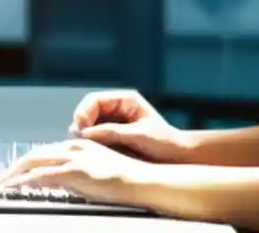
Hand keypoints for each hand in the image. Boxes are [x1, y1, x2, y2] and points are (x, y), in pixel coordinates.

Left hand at [0, 138, 149, 205]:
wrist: (142, 179)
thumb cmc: (127, 179)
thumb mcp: (99, 171)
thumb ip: (80, 173)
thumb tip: (65, 181)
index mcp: (79, 145)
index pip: (44, 152)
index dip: (26, 162)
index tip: (14, 172)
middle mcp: (72, 147)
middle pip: (33, 155)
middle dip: (13, 167)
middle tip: (0, 180)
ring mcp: (72, 159)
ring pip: (32, 163)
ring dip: (12, 175)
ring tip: (0, 186)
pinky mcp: (73, 172)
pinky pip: (40, 176)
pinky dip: (23, 182)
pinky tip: (14, 189)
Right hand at [70, 90, 191, 162]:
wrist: (180, 157)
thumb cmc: (165, 143)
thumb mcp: (138, 135)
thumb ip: (111, 132)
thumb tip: (84, 132)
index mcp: (126, 100)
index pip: (95, 100)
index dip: (83, 112)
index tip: (80, 128)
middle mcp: (118, 108)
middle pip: (89, 111)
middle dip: (82, 124)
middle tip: (78, 139)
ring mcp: (116, 122)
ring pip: (90, 124)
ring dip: (85, 134)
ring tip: (84, 147)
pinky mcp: (115, 136)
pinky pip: (96, 136)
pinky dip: (91, 142)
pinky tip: (92, 151)